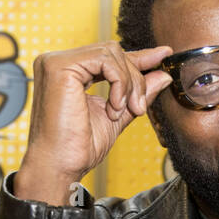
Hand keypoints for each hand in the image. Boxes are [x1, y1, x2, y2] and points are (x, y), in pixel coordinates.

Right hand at [18, 42, 173, 202]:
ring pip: (111, 53)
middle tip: (139, 108)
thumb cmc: (79, 148)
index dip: (138, 57)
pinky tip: (115, 107)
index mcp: (68, 73)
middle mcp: (58, 63)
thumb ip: (136, 94)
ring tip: (125, 111)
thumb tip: (162, 75)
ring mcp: (55, 63)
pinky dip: (119, 83)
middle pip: (112, 52)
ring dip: (129, 84)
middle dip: (135, 79)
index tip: (163, 56)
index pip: (108, 57)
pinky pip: (104, 60)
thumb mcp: (118, 116)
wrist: (59, 166)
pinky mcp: (58, 67)